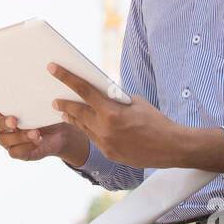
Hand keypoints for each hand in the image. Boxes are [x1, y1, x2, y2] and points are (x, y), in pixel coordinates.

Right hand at [0, 98, 85, 162]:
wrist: (60, 132)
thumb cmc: (46, 113)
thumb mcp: (41, 102)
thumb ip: (32, 94)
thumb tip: (34, 79)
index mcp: (3, 110)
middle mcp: (1, 125)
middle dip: (3, 122)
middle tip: (14, 121)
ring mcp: (8, 140)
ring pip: (4, 139)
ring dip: (19, 136)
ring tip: (35, 132)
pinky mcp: (17, 152)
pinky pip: (15, 152)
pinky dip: (26, 147)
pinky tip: (37, 141)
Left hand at [47, 62, 187, 168]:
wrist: (171, 147)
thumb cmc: (155, 120)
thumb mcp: (135, 102)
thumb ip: (115, 100)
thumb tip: (102, 96)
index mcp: (111, 112)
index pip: (83, 91)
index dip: (66, 78)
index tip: (52, 68)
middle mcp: (104, 129)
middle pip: (77, 112)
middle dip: (64, 104)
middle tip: (54, 99)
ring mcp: (105, 144)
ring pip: (83, 127)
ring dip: (73, 118)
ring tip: (64, 112)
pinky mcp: (109, 154)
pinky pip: (94, 139)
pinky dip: (89, 130)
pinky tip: (85, 126)